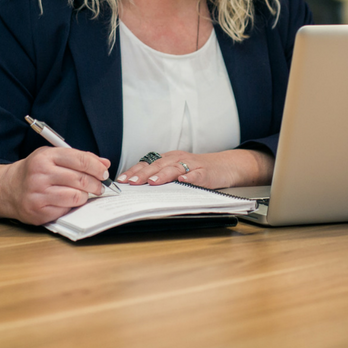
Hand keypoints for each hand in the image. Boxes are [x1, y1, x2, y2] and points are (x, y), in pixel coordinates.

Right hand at [0, 146, 111, 225]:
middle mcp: (40, 174)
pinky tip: (69, 201)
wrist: (8, 189)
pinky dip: (72, 206)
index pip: (80, 159)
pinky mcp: (39, 211)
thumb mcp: (52, 156)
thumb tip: (104, 164)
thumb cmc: (35, 171)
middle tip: (100, 186)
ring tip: (85, 193)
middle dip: (96, 184)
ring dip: (86, 196)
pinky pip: (67, 209)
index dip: (97, 167)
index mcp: (45, 157)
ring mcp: (38, 194)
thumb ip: (78, 158)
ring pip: (76, 196)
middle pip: (80, 179)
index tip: (104, 172)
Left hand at [117, 148, 272, 188]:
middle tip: (132, 183)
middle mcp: (178, 159)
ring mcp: (193, 165)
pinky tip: (184, 181)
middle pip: (158, 164)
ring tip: (153, 182)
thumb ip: (160, 176)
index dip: (134, 171)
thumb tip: (137, 188)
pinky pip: (197, 175)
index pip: (148, 163)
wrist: (226, 166)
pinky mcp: (206, 173)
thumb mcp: (177, 171)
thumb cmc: (198, 171)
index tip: (121, 180)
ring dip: (163, 175)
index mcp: (169, 159)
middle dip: (143, 173)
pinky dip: (191, 178)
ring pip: (175, 168)